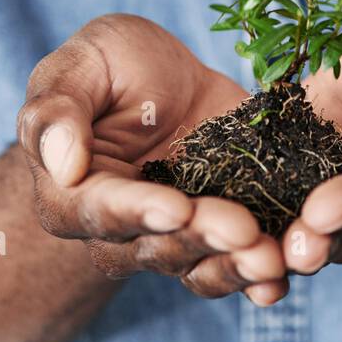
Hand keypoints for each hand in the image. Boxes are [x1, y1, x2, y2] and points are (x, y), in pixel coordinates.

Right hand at [17, 14, 288, 304]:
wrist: (168, 73)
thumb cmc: (108, 63)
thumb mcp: (82, 62)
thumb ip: (58, 110)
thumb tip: (61, 164)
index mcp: (72, 193)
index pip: (101, 211)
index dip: (138, 212)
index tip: (177, 207)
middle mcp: (119, 229)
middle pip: (156, 247)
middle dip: (201, 239)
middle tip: (243, 229)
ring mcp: (173, 235)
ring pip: (197, 266)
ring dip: (235, 267)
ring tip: (271, 260)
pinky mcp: (219, 227)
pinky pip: (235, 263)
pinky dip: (259, 277)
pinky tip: (282, 278)